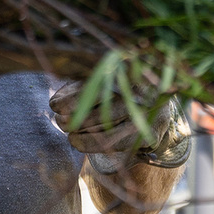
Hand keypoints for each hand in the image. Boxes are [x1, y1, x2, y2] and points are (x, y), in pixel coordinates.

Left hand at [49, 81, 190, 170]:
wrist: (159, 108)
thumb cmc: (122, 92)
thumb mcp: (104, 81)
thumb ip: (80, 87)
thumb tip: (56, 102)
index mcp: (129, 69)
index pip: (96, 84)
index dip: (72, 97)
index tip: (54, 105)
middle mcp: (142, 87)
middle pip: (102, 106)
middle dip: (75, 116)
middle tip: (60, 121)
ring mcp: (150, 110)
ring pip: (108, 126)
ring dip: (81, 133)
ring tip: (69, 135)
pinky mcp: (152, 131)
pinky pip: (118, 141)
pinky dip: (92, 144)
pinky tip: (77, 142)